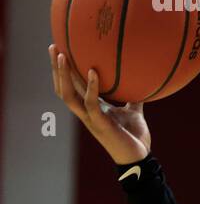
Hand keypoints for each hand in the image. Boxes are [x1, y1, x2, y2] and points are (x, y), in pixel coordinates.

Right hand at [49, 45, 149, 164]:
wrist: (140, 157)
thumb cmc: (134, 136)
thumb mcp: (134, 111)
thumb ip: (133, 97)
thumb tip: (141, 80)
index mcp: (91, 108)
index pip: (71, 86)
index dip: (64, 71)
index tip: (61, 50)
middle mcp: (86, 112)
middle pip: (62, 87)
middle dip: (56, 68)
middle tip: (53, 47)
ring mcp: (90, 119)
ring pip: (68, 95)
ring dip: (64, 75)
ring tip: (63, 55)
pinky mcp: (100, 124)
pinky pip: (91, 103)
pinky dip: (90, 87)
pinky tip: (92, 71)